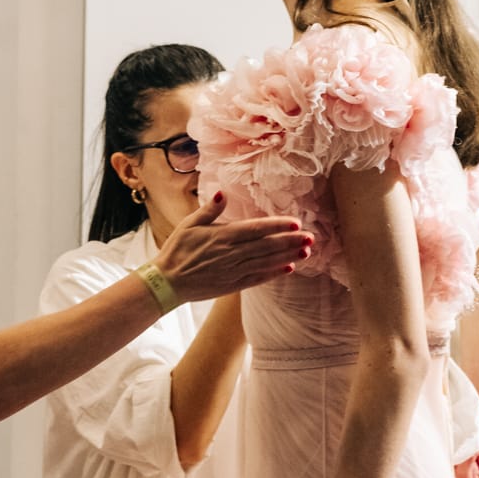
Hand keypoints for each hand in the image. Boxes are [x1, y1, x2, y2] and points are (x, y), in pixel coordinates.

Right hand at [154, 193, 312, 301]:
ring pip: (266, 262)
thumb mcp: (189, 224)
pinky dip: (273, 273)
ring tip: (306, 251)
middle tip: (311, 237)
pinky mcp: (233, 284)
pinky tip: (288, 268)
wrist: (167, 282)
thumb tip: (223, 192)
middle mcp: (232, 254)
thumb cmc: (177, 250)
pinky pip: (258, 278)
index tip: (295, 222)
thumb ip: (210, 210)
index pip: (256, 229)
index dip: (277, 226)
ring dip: (288, 256)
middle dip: (290, 241)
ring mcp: (234, 271)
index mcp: (222, 236)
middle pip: (267, 246)